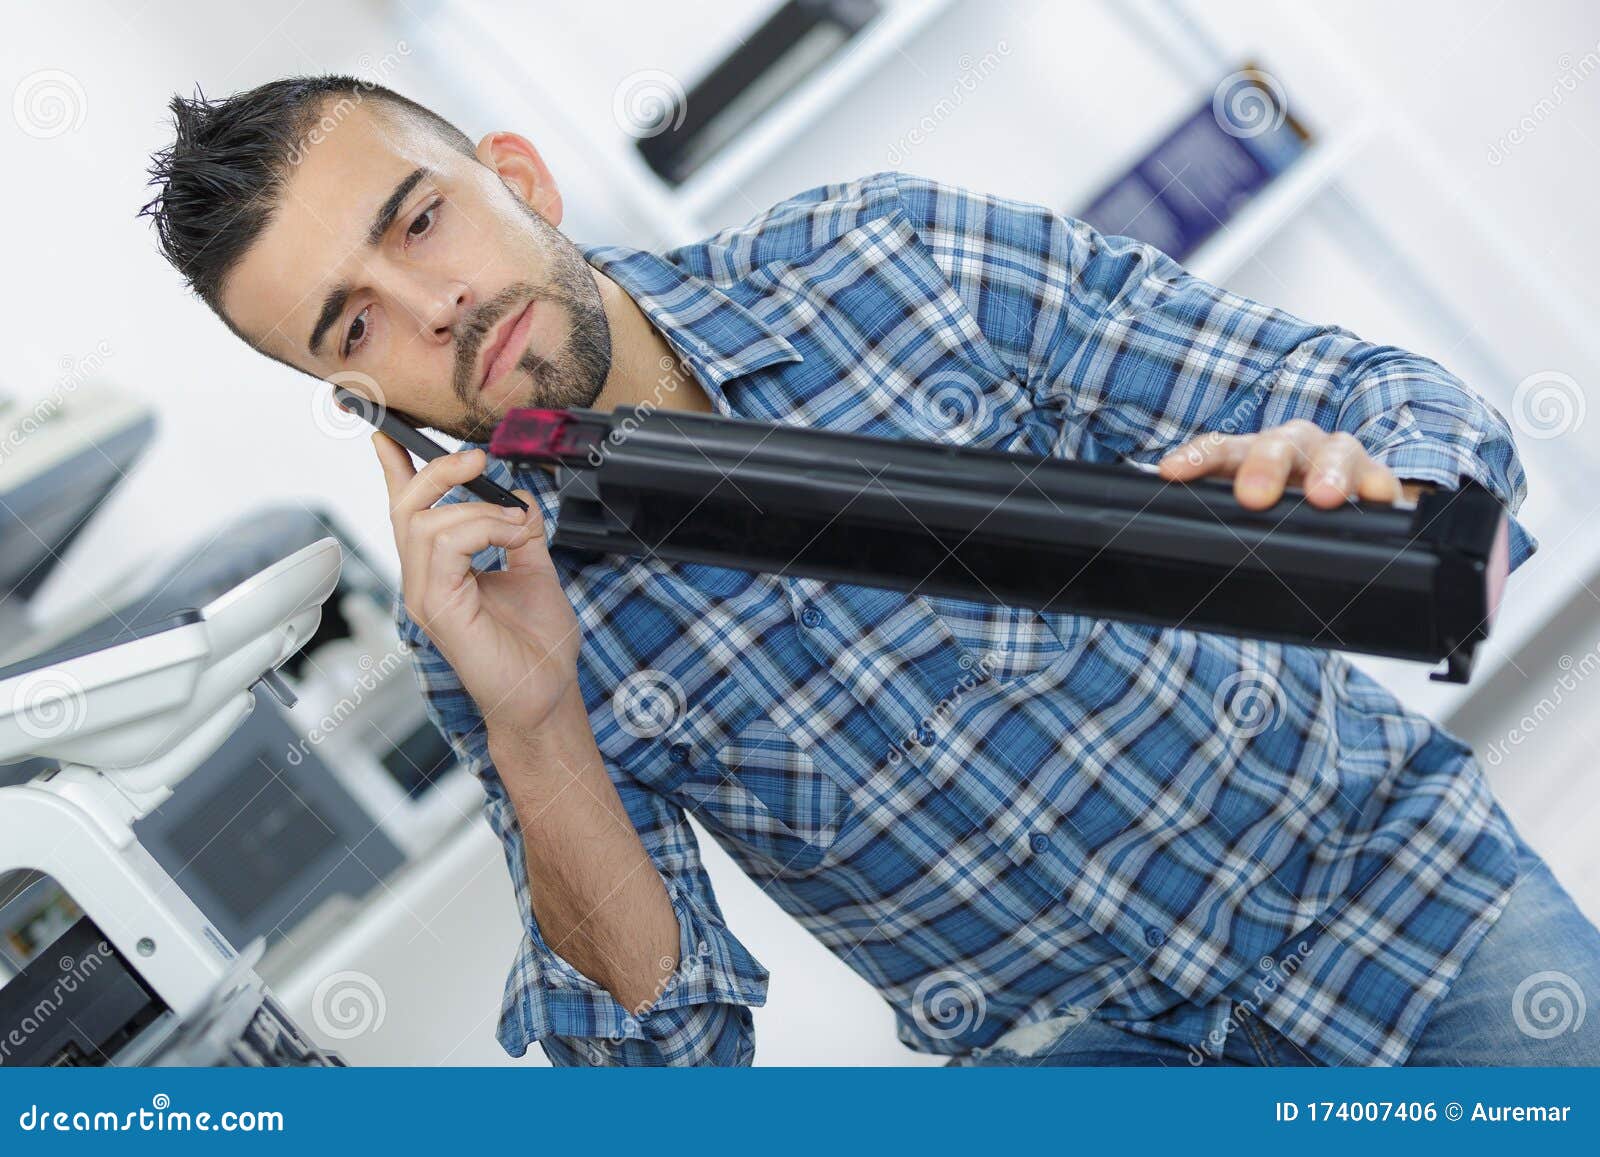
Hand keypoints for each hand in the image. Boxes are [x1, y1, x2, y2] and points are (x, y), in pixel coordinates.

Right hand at [375, 434, 580, 734]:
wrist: (547, 694)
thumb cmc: (537, 645)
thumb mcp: (533, 569)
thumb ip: (518, 530)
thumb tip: (517, 495)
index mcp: (441, 568)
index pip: (406, 508)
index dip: (394, 465)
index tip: (387, 429)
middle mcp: (424, 579)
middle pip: (406, 505)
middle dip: (437, 469)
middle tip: (478, 459)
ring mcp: (426, 596)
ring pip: (422, 521)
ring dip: (477, 508)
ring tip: (516, 525)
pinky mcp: (439, 610)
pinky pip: (443, 547)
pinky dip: (481, 528)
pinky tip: (510, 537)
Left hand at [1156, 419, 1427, 508]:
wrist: (1343, 509)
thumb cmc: (1280, 513)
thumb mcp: (1246, 517)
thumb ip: (1219, 525)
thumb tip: (1179, 553)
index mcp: (1251, 454)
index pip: (1219, 450)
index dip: (1196, 458)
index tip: (1171, 473)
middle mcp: (1293, 448)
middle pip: (1277, 444)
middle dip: (1264, 467)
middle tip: (1253, 497)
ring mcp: (1337, 458)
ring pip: (1334, 451)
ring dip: (1328, 471)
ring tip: (1323, 497)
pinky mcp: (1376, 479)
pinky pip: (1379, 478)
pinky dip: (1377, 486)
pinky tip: (1376, 498)